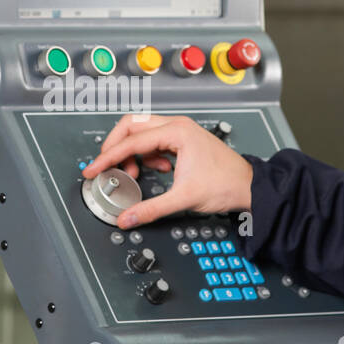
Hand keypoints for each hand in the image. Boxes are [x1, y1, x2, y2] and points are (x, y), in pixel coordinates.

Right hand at [81, 114, 252, 227]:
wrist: (249, 187)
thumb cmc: (226, 185)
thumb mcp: (184, 199)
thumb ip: (151, 209)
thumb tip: (128, 218)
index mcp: (177, 132)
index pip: (131, 141)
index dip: (108, 157)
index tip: (94, 169)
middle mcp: (177, 125)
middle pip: (131, 126)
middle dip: (116, 147)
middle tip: (107, 167)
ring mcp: (180, 130)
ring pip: (141, 131)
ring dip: (132, 151)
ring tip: (136, 172)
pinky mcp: (182, 139)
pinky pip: (153, 140)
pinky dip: (146, 154)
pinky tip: (156, 170)